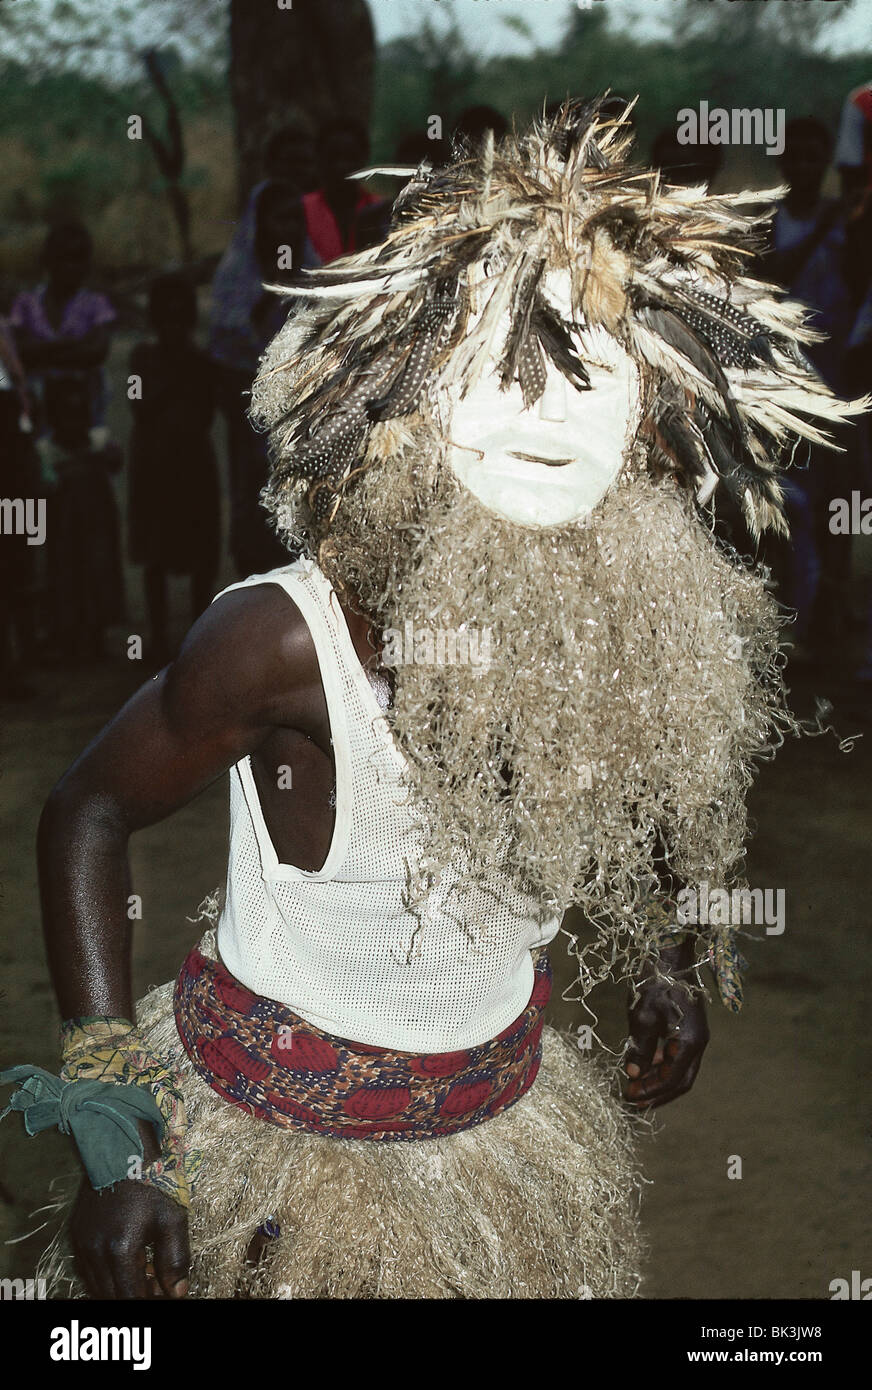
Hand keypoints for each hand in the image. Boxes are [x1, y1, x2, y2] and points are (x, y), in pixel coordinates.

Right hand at [70, 1176, 189, 1299]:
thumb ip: (175, 1259)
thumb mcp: (172, 1218)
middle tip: (157, 1284)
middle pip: (112, 1296)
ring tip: (144, 1272)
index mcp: (120, 1249)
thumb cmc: (152, 1180)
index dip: (151, 1300)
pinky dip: (105, 1273)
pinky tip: (125, 1260)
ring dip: (119, 1286)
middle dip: (136, 1295)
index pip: (132, 1297)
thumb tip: (177, 1292)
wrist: (123, 1147)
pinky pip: (88, 1268)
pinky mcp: (77, 1232)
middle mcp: (95, 1251)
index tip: (166, 1294)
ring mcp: (83, 1242)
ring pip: (97, 1285)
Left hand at [624, 938, 708, 1108]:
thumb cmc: (655, 982)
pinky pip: (679, 1055)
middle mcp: (698, 1042)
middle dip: (658, 1093)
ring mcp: (696, 1034)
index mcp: (690, 1042)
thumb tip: (634, 1075)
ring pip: (681, 1069)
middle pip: (681, 1080)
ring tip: (637, 1086)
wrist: (670, 955)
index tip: (629, 1097)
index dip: (651, 1092)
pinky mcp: (690, 1026)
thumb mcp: (642, 1017)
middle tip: (634, 1101)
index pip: (672, 1079)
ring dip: (660, 1080)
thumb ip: (640, 1050)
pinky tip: (646, 1064)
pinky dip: (663, 1064)